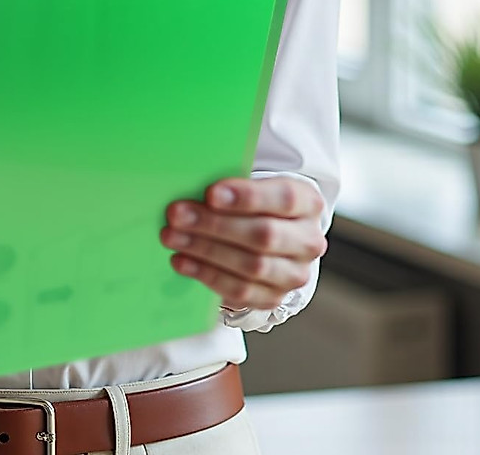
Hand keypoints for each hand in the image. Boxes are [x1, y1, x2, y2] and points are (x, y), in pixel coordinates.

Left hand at [160, 176, 326, 311]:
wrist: (267, 233)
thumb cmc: (251, 201)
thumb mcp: (249, 182)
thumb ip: (229, 184)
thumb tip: (191, 182)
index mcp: (307, 202)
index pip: (284, 198)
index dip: (247, 197)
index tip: (210, 194)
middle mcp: (308, 240)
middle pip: (263, 235)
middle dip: (214, 225)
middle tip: (176, 215)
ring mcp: (294, 273)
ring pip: (251, 266)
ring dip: (205, 251)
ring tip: (171, 237)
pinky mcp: (274, 297)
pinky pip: (240, 291)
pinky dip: (206, 275)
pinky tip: (181, 261)